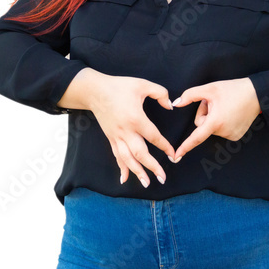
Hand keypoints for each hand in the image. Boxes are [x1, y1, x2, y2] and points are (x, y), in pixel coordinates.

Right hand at [87, 72, 177, 186]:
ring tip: (147, 183)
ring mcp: (116, 136)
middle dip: (152, 167)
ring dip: (138, 172)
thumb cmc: (120, 86)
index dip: (165, 147)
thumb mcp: (143, 84)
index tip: (173, 155)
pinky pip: (116, 156)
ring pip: (127, 159)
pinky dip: (121, 168)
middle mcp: (125, 131)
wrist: (95, 91)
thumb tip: (170, 106)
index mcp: (135, 118)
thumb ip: (160, 93)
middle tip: (163, 178)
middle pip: (140, 153)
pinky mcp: (110, 138)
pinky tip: (125, 179)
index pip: (153, 136)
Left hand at [171, 77, 261, 161]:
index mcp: (215, 122)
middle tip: (215, 102)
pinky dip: (222, 123)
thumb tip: (176, 103)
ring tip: (225, 106)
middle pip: (203, 126)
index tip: (176, 157)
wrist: (256, 94)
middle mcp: (223, 132)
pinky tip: (231, 113)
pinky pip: (221, 131)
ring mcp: (231, 135)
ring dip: (214, 118)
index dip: (185, 147)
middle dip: (205, 114)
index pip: (196, 137)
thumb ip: (190, 95)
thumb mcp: (210, 88)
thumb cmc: (233, 90)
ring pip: (212, 128)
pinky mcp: (236, 136)